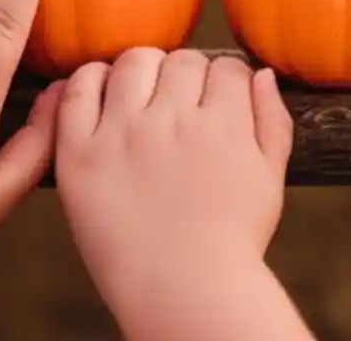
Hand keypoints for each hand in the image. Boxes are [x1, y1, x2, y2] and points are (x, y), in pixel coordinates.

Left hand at [56, 49, 309, 339]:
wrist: (182, 290)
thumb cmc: (233, 240)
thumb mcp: (271, 180)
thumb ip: (273, 121)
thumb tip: (263, 73)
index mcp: (224, 125)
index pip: (226, 67)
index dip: (224, 77)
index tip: (215, 96)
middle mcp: (173, 120)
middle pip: (181, 60)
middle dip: (185, 72)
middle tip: (177, 99)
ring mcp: (122, 134)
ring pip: (133, 63)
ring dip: (141, 69)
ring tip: (140, 93)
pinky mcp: (80, 153)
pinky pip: (78, 91)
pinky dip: (89, 78)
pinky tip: (100, 91)